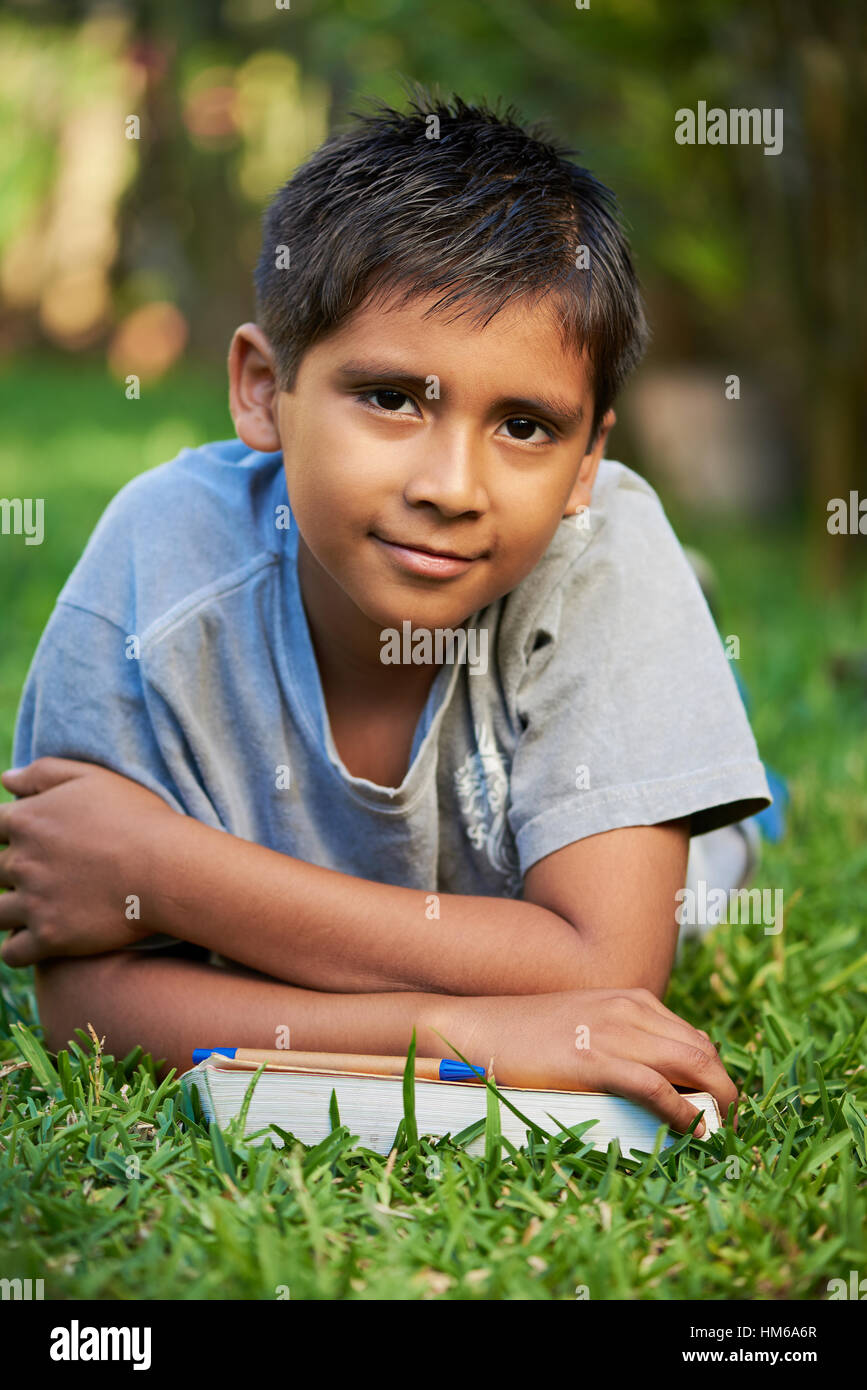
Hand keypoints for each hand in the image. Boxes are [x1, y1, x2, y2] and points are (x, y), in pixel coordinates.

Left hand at [0, 757, 176, 966]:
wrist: (167, 868)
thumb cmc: (138, 818)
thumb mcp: (92, 778)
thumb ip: (45, 772)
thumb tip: (7, 779)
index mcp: (27, 821)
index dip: (7, 835)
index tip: (27, 841)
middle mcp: (22, 862)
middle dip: (10, 873)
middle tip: (43, 875)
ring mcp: (33, 902)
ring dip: (9, 911)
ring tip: (34, 910)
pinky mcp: (49, 937)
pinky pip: (12, 953)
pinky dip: (18, 949)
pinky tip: (36, 941)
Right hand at [437, 987, 736, 1133]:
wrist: (477, 1027)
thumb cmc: (526, 1035)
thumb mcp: (585, 1025)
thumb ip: (622, 1038)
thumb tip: (663, 1073)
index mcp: (629, 1000)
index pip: (694, 1037)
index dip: (714, 1073)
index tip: (716, 1105)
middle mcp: (628, 1009)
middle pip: (702, 1049)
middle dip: (724, 1087)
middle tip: (727, 1123)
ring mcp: (612, 1032)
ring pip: (690, 1063)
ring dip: (713, 1099)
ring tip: (718, 1130)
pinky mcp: (593, 1060)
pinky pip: (657, 1086)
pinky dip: (684, 1110)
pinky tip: (694, 1128)